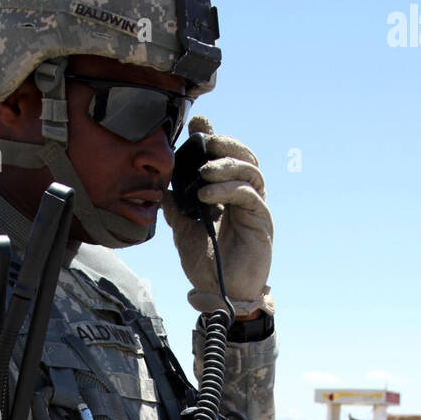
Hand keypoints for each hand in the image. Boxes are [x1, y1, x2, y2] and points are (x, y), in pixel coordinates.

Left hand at [162, 115, 273, 316]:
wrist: (218, 294)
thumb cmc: (206, 264)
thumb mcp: (183, 230)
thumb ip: (176, 207)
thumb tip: (160, 186)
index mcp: (229, 194)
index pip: (227, 157)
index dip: (215, 138)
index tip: (198, 125)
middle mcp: (246, 197)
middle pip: (245, 157)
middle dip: (224, 145)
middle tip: (204, 143)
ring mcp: (256, 209)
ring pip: (250, 171)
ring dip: (225, 166)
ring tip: (202, 173)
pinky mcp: (261, 224)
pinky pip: (248, 196)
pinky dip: (226, 189)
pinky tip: (205, 195)